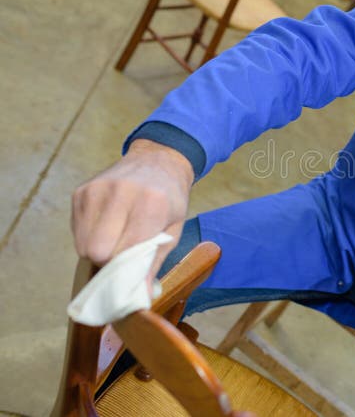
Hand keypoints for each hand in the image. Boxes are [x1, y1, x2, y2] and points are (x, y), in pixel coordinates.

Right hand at [71, 139, 194, 285]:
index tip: (131, 277)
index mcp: (150, 205)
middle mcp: (121, 194)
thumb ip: (153, 263)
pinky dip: (89, 236)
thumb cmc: (169, 199)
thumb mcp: (173, 230)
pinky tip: (107, 226)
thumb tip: (139, 299)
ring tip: (117, 238)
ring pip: (83, 243)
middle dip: (109, 262)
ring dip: (98, 250)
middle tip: (123, 256)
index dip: (125, 271)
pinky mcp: (80, 191)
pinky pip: (76, 230)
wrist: (158, 160)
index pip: (124, 253)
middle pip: (97, 251)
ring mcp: (96, 190)